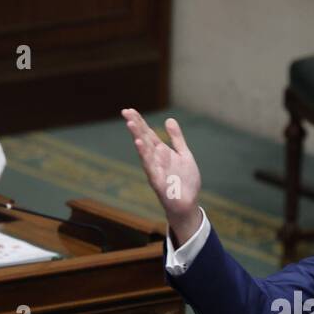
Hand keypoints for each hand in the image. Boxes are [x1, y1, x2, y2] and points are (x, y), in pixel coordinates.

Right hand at [120, 109, 202, 243]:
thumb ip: (176, 139)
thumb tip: (169, 119)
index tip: (129, 110)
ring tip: (131, 123)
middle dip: (136, 126)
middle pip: (144, 139)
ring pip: (144, 151)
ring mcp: (155, 170)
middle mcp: (156, 159)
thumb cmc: (184, 181)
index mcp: (161, 152)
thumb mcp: (184, 155)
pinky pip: (150, 167)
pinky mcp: (158, 181)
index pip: (148, 134)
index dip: (140, 122)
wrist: (188, 204)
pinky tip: (139, 145)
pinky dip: (145, 156)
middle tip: (126, 112)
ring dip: (137, 137)